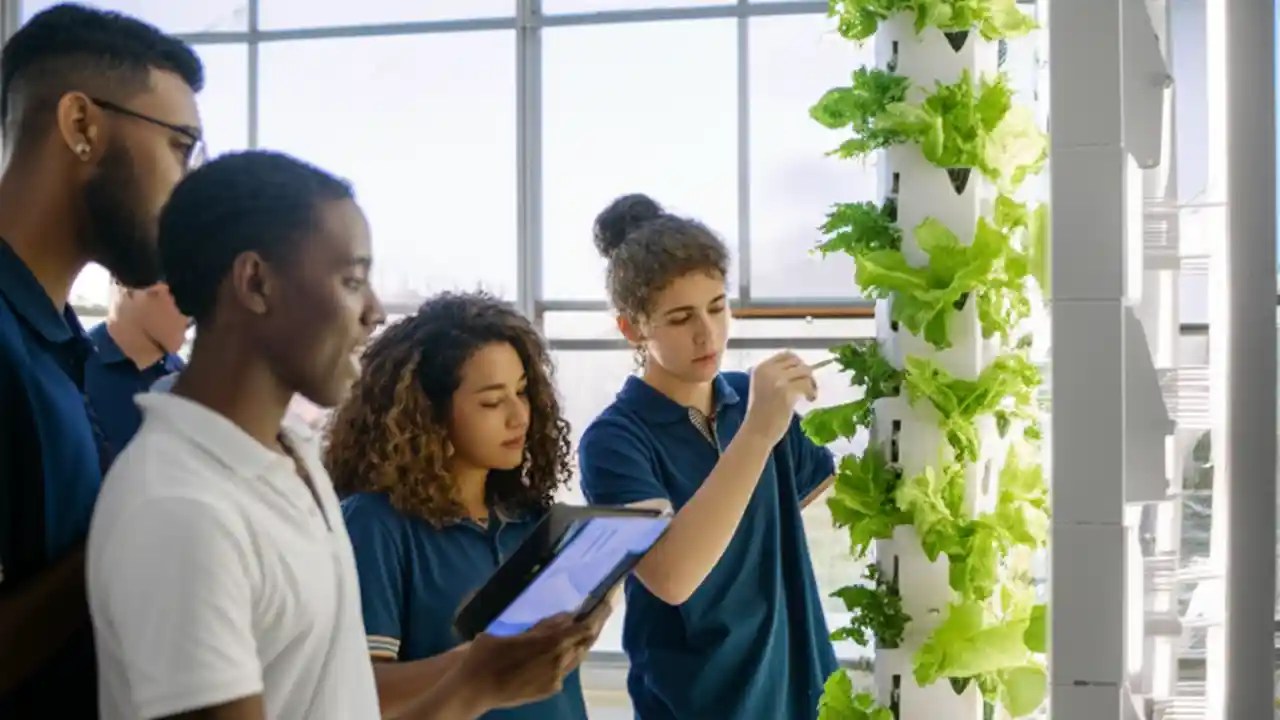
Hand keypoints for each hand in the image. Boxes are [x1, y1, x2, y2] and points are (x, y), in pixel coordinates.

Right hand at [460, 601, 614, 710]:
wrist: (473, 689)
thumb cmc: (486, 654)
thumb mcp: (511, 630)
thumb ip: (542, 625)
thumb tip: (566, 616)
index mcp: (551, 644)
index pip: (586, 626)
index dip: (600, 611)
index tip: (609, 597)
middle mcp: (560, 662)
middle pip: (587, 641)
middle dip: (595, 623)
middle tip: (600, 606)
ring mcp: (556, 678)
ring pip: (578, 655)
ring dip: (582, 639)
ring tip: (584, 622)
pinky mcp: (550, 689)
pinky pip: (566, 668)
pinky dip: (568, 654)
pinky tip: (562, 646)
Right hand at [742, 350, 816, 445]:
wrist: (756, 433)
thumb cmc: (760, 415)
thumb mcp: (763, 388)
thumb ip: (775, 377)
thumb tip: (800, 370)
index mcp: (761, 368)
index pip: (786, 355)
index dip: (798, 364)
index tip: (802, 376)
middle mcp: (767, 370)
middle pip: (797, 361)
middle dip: (806, 373)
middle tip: (809, 387)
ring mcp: (776, 380)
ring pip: (804, 371)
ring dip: (811, 382)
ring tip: (810, 395)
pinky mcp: (786, 391)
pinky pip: (806, 384)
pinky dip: (811, 391)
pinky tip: (809, 400)